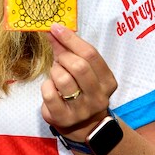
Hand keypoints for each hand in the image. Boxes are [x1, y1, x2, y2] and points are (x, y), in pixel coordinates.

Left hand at [40, 24, 118, 138]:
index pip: (91, 54)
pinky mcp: (64, 118)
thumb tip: (54, 30)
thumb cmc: (80, 90)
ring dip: (54, 72)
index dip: (71, 39)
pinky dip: (46, 86)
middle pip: (78, 66)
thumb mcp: (81, 70)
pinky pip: (49, 94)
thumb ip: (70, 51)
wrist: (82, 126)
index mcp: (107, 81)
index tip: (56, 28)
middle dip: (63, 57)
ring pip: (62, 79)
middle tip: (59, 58)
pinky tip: (51, 89)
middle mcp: (98, 97)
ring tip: (56, 76)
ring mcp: (82, 110)